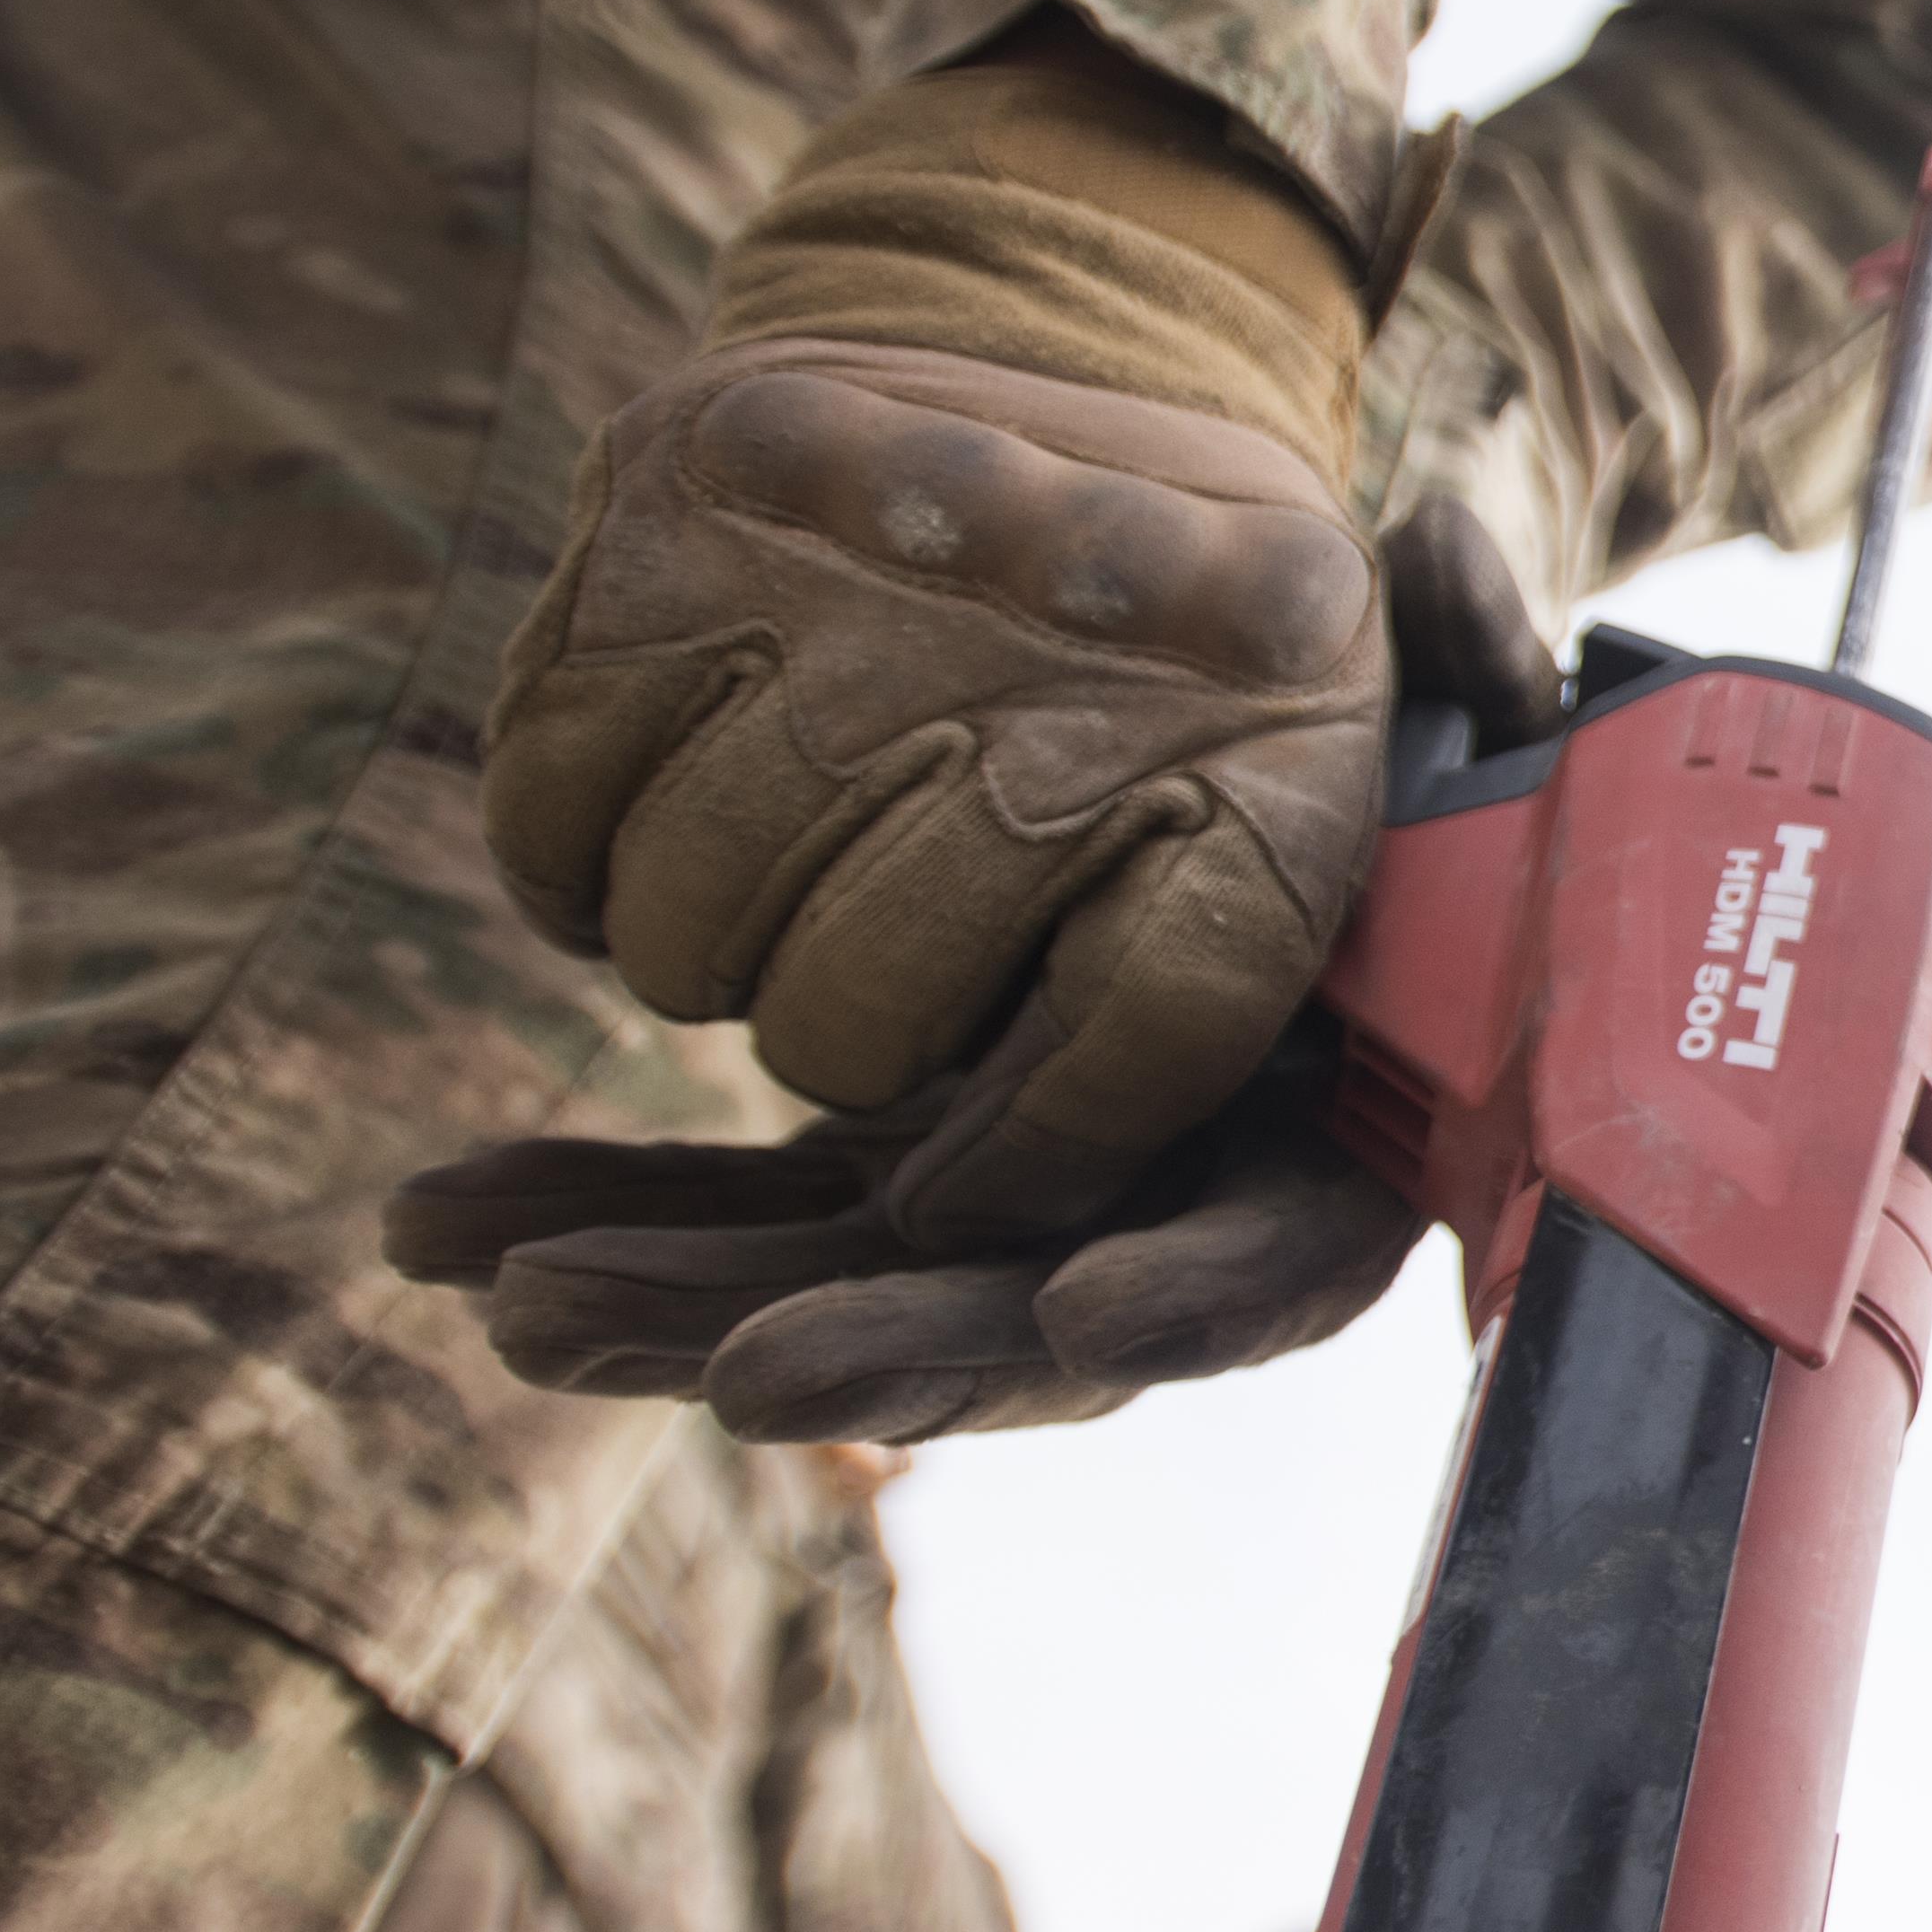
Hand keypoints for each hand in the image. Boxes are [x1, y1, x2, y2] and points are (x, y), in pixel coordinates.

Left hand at [448, 56, 1409, 1423]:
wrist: (1231, 763)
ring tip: (516, 1292)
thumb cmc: (1385, 757)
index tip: (1085, 1306)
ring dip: (681, 1299)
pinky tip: (449, 1222)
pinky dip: (603, 1214)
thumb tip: (1452, 565)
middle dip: (884, 1347)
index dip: (1191, 1291)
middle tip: (748, 1366)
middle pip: (1021, 1321)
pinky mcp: (876, 1170)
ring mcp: (1002, 1203)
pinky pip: (734, 1214)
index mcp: (1331, 1141)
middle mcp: (1159, 1208)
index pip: (1270, 1259)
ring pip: (837, 1287)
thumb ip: (1481, 648)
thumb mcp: (1461, 698)